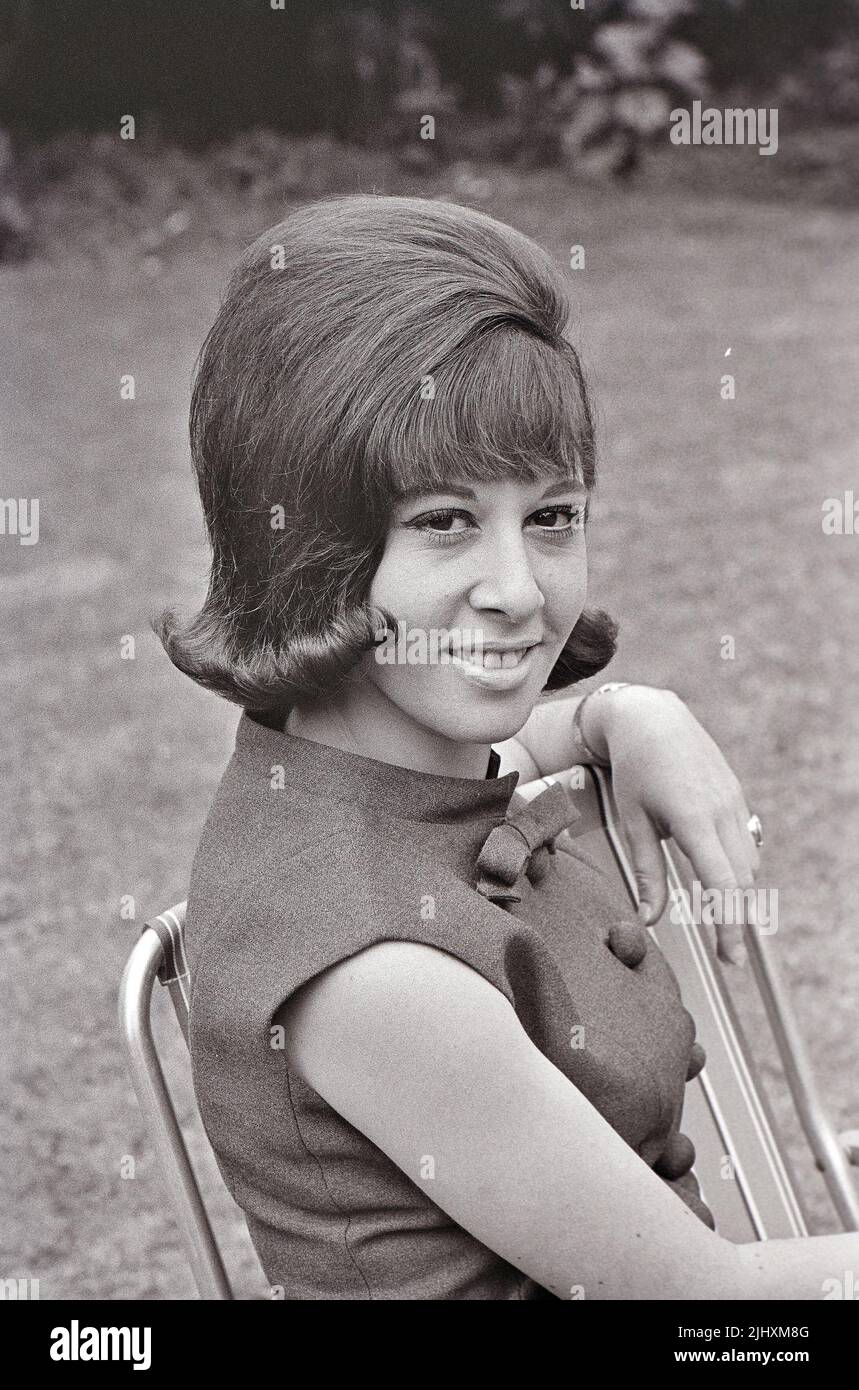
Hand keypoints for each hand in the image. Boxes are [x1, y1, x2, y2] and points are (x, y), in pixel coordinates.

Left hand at [588, 686, 760, 965]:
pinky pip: (746, 841)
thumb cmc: (634, 768)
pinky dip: (737, 866)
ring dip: (738, 893)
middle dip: (737, 919)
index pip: (721, 883)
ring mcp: (734, 801)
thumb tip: (649, 918)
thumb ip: (645, 871)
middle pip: (742, 879)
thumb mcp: (632, 820)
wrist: (651, 718)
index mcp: (693, 818)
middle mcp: (722, 810)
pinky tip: (720, 877)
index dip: (728, 924)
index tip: (730, 957)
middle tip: (727, 956)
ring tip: (720, 918)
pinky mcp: (737, 796)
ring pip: (748, 862)